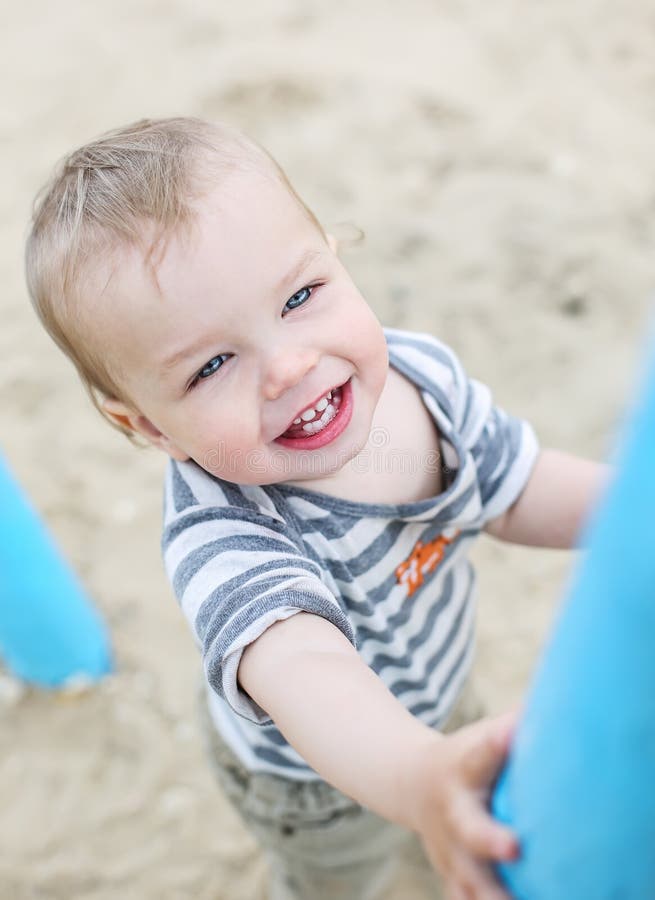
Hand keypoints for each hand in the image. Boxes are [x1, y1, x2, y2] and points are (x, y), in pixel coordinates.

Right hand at [406, 711, 518, 898]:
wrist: (409, 782)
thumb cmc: (464, 757)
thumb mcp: (479, 737)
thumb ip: (513, 726)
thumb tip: (560, 702)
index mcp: (463, 769)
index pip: (480, 753)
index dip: (496, 743)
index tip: (511, 731)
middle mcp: (453, 811)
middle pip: (470, 828)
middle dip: (490, 840)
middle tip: (515, 847)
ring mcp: (449, 848)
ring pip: (468, 878)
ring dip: (491, 894)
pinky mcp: (453, 875)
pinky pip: (466, 899)